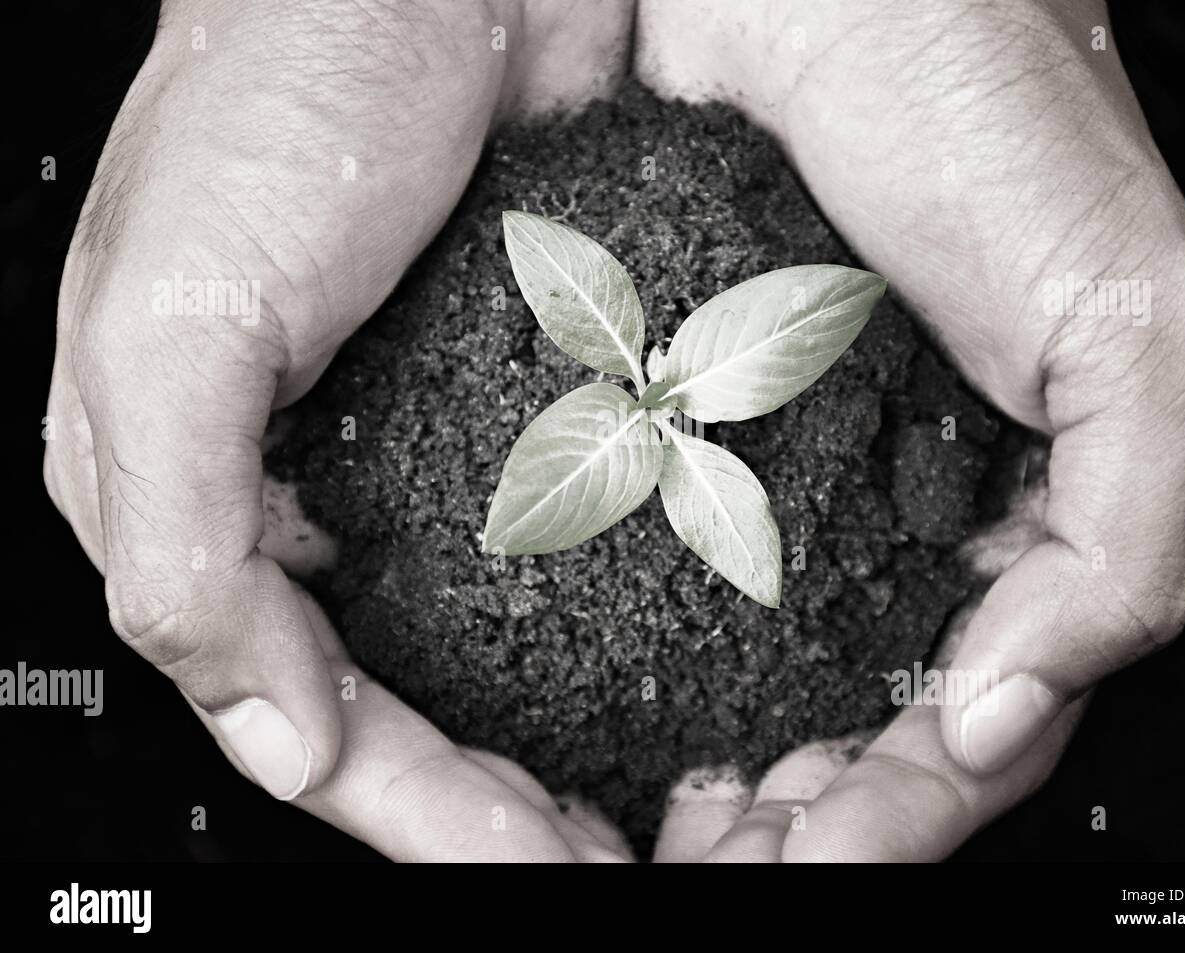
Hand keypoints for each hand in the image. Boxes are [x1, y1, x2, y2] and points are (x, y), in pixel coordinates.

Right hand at [44, 0, 634, 860]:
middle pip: (401, 709)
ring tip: (644, 807)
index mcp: (204, 500)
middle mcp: (317, 502)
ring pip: (488, 652)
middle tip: (602, 856)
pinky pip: (563, 554)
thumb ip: (187, 540)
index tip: (528, 860)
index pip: (302, 711)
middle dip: (491, 802)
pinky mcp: (523, 411)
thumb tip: (271, 733)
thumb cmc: (276, 99)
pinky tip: (667, 671)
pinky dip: (605, 626)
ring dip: (555, 737)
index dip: (412, 809)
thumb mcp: (171, 322)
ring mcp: (426, 465)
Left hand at [639, 0, 1184, 859]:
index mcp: (1012, 515)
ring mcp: (783, 477)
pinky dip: (642, 656)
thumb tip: (1009, 707)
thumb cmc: (992, 114)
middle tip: (730, 866)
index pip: (973, 709)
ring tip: (667, 833)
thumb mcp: (1134, 328)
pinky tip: (607, 712)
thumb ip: (1119, 534)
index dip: (911, 801)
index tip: (831, 856)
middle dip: (805, 813)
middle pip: (854, 713)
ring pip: (755, 667)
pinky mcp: (686, 425)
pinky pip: (663, 569)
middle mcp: (890, 513)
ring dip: (720, 768)